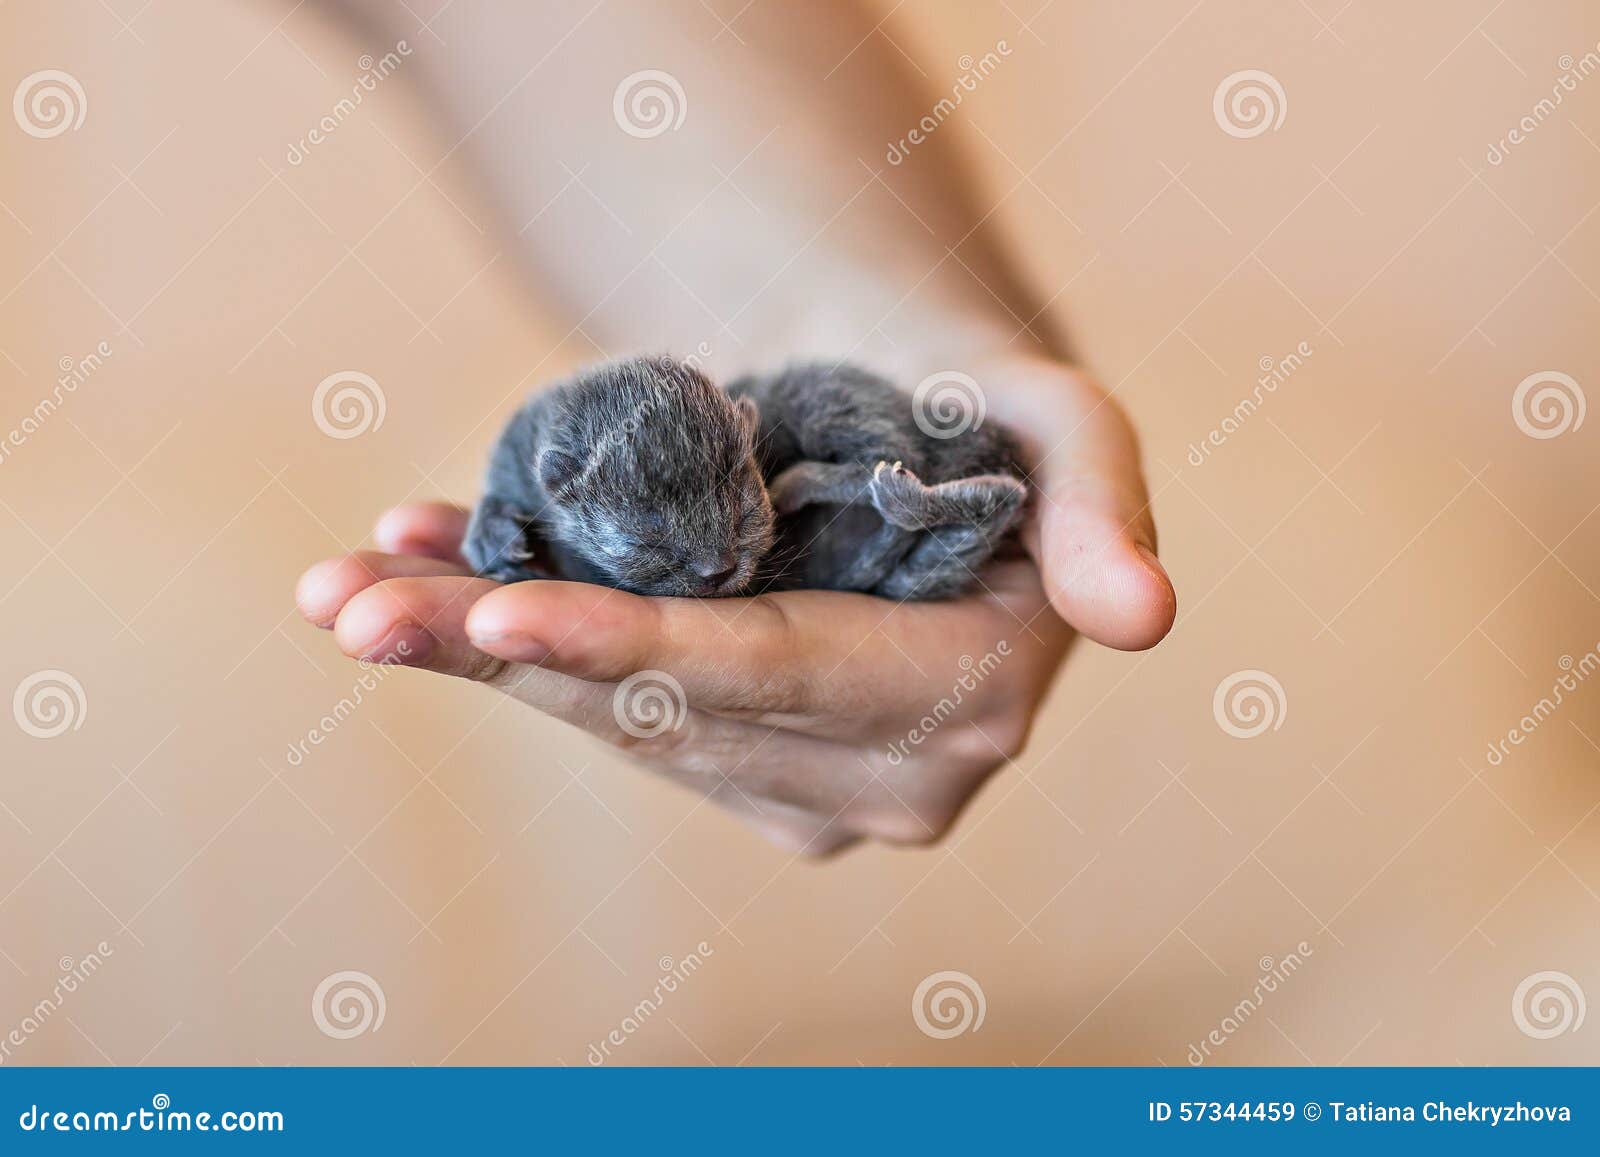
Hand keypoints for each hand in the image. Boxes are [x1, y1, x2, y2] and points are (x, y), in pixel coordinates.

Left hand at [294, 359, 1173, 854]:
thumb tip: (1148, 616)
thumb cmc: (977, 396)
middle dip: (507, 656)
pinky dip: (510, 650)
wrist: (913, 423)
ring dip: (479, 655)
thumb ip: (1103, 501)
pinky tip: (413, 590)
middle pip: (667, 715)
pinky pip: (612, 712)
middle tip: (355, 600)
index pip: (778, 675)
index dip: (638, 651)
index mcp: (972, 693)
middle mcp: (893, 775)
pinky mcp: (743, 769)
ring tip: (356, 585)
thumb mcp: (1056, 414)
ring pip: (618, 724)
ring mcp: (811, 785)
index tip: (498, 614)